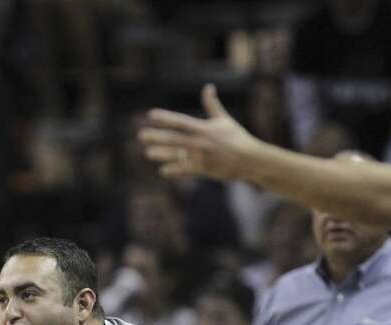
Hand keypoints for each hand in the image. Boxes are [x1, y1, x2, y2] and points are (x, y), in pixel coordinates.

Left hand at [138, 84, 258, 180]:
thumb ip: (212, 105)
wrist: (250, 159)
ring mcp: (202, 156)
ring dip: (161, 153)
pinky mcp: (204, 169)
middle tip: (140, 135)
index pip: (181, 121)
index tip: (150, 115)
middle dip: (157, 136)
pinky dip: (174, 170)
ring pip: (177, 154)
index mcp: (204, 128)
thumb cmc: (237, 138)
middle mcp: (201, 141)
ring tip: (147, 153)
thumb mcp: (224, 120)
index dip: (166, 118)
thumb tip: (208, 87)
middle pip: (174, 138)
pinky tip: (163, 170)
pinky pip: (186, 170)